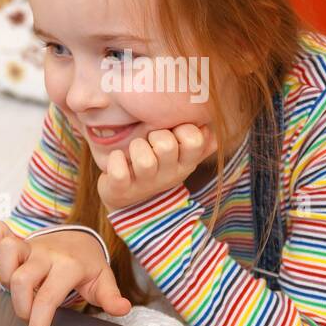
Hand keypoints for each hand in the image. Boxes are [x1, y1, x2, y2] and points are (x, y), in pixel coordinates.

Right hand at [0, 220, 130, 325]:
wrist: (81, 240)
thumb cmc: (87, 265)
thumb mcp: (103, 281)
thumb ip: (111, 298)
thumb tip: (122, 309)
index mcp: (68, 266)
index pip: (47, 299)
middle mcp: (47, 253)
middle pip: (19, 280)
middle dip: (21, 307)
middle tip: (32, 315)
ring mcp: (30, 245)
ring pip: (6, 254)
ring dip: (4, 278)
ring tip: (18, 292)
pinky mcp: (18, 241)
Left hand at [97, 123, 217, 210]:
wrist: (130, 199)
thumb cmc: (157, 166)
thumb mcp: (180, 155)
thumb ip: (199, 142)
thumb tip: (208, 126)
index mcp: (186, 163)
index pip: (195, 140)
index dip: (183, 128)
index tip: (174, 131)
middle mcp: (169, 175)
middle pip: (167, 146)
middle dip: (155, 135)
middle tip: (150, 140)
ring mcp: (145, 184)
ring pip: (144, 160)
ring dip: (136, 147)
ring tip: (134, 150)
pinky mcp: (121, 190)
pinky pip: (119, 172)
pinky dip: (116, 160)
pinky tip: (118, 159)